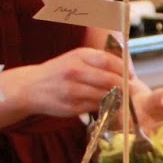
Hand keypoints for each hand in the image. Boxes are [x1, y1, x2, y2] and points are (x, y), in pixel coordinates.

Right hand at [6, 47, 124, 118]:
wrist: (31, 87)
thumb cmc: (59, 71)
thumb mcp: (75, 58)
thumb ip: (98, 61)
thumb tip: (127, 69)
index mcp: (79, 56)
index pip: (109, 61)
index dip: (124, 70)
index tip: (131, 76)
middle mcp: (75, 71)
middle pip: (110, 79)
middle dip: (124, 86)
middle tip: (131, 90)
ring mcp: (72, 90)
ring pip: (104, 95)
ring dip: (116, 98)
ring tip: (121, 98)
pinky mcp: (71, 106)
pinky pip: (96, 107)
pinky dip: (104, 106)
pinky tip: (106, 105)